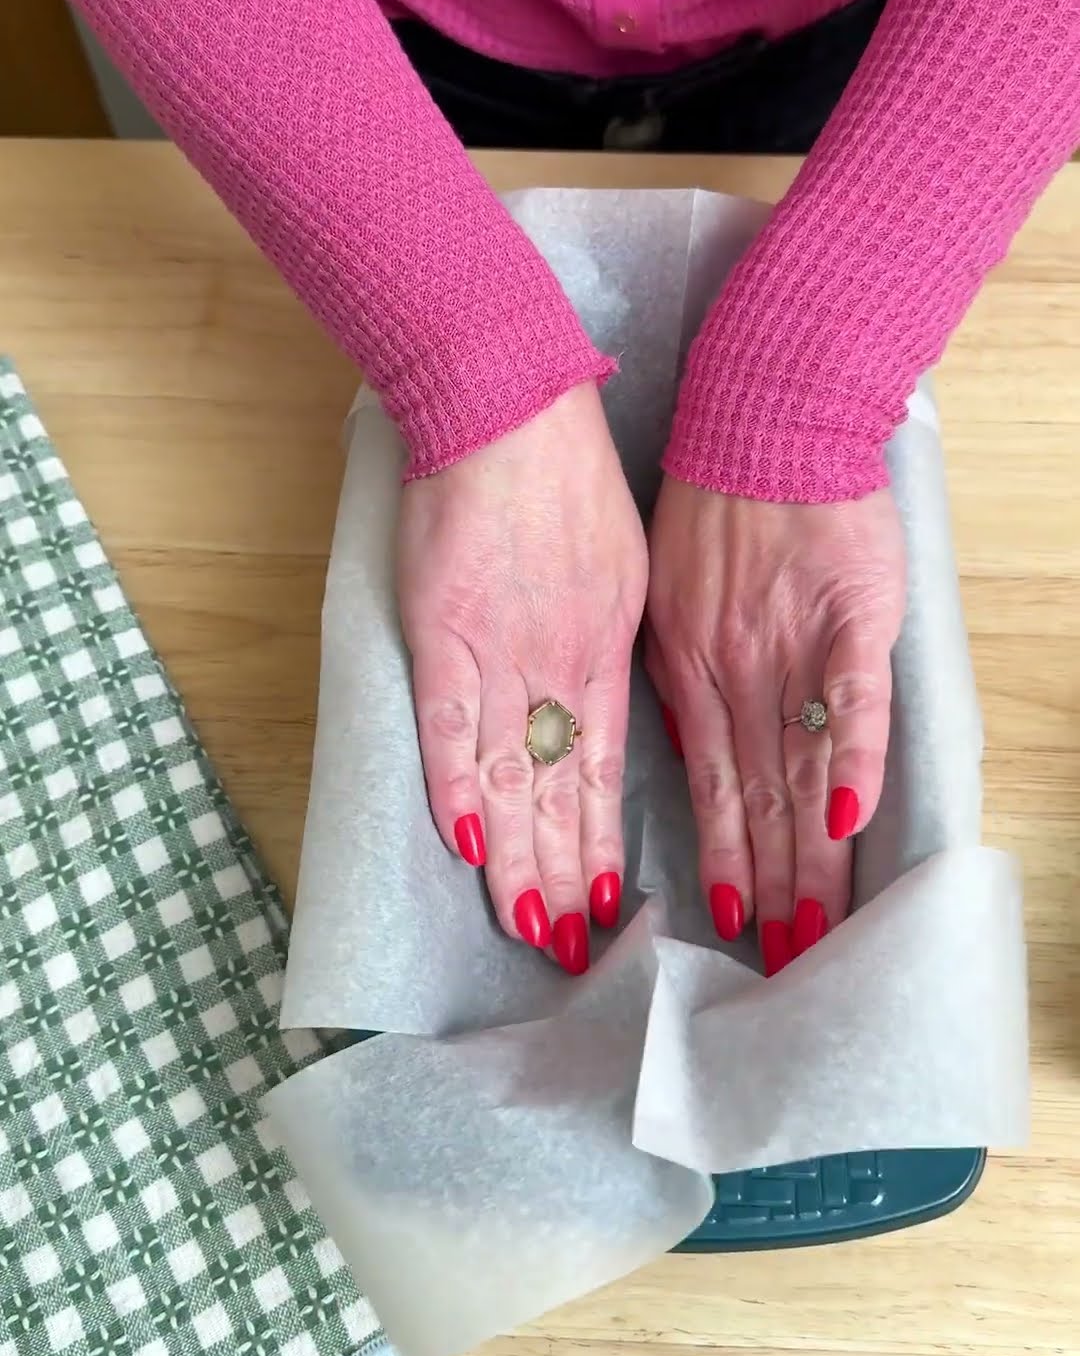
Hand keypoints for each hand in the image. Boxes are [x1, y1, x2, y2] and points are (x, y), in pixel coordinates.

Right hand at [398, 384, 647, 973]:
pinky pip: (449, 720)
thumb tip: (608, 705)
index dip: (604, 844)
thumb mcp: (624, 567)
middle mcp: (559, 666)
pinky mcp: (442, 625)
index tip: (612, 906)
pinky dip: (455, 781)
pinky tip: (463, 844)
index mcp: (607, 652)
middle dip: (566, 876)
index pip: (604, 774)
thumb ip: (615, 642)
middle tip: (573, 949)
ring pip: (512, 775)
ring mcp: (500, 650)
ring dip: (517, 856)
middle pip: (562, 793)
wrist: (509, 406)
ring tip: (527, 925)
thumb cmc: (570, 477)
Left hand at [646, 480, 904, 971]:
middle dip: (773, 886)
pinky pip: (852, 706)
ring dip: (808, 857)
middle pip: (761, 801)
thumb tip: (692, 735)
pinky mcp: (847, 620)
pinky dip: (852, 766)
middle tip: (785, 960)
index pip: (716, 790)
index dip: (728, 859)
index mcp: (695, 675)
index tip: (735, 923)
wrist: (767, 421)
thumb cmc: (714, 504)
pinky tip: (850, 828)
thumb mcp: (669, 595)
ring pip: (801, 774)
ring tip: (814, 929)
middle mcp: (739, 678)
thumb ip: (685, 670)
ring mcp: (792, 651)